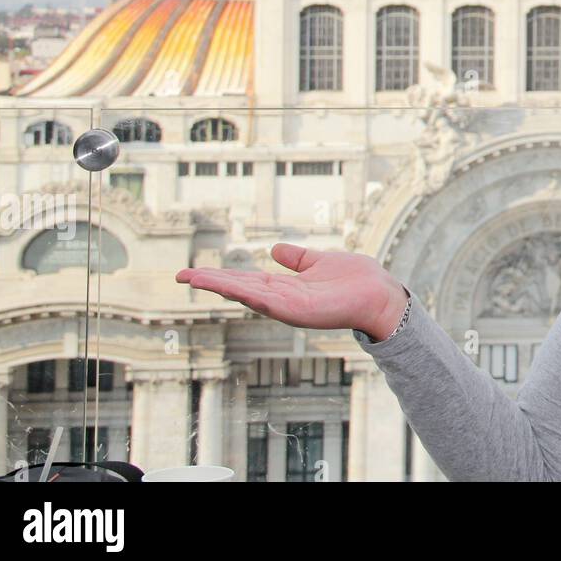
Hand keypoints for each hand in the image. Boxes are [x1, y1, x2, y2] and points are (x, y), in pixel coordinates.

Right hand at [175, 244, 408, 340]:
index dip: (220, 276)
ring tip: (194, 277)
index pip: (246, 280)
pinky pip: (268, 301)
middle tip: (181, 274)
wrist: (379, 294)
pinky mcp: (299, 311)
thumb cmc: (354, 280)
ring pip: (247, 294)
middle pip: (239, 288)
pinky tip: (228, 286)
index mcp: (285, 287)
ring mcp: (289, 307)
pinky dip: (246, 293)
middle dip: (211, 281)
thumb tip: (273, 249)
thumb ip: (296, 258)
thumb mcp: (318, 262)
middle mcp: (282, 299)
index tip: (195, 271)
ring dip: (221, 286)